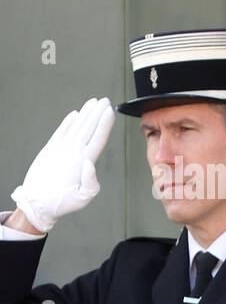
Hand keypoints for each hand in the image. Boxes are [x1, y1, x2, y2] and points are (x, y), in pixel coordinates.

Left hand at [11, 97, 114, 232]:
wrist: (37, 202)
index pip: (97, 138)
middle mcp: (71, 151)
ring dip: (85, 113)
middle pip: (88, 127)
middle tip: (105, 101)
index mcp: (82, 161)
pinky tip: (74, 114)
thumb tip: (90, 162)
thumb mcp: (84, 197)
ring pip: (76, 126)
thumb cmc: (62, 202)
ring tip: (93, 103)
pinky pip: (61, 131)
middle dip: (97, 113)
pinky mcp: (50, 149)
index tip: (110, 111)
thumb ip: (91, 180)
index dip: (104, 123)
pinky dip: (68, 122)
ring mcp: (60, 148)